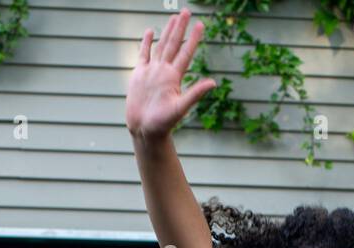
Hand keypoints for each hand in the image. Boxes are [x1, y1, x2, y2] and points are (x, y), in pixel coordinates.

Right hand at [126, 8, 215, 139]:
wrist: (144, 130)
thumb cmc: (162, 124)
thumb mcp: (180, 108)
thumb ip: (195, 94)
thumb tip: (213, 83)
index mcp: (174, 77)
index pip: (185, 53)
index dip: (193, 39)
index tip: (201, 25)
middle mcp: (164, 71)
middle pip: (174, 44)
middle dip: (181, 28)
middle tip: (187, 11)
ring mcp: (152, 72)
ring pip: (161, 46)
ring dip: (168, 32)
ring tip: (174, 17)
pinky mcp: (139, 75)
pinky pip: (144, 55)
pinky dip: (147, 43)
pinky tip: (151, 32)